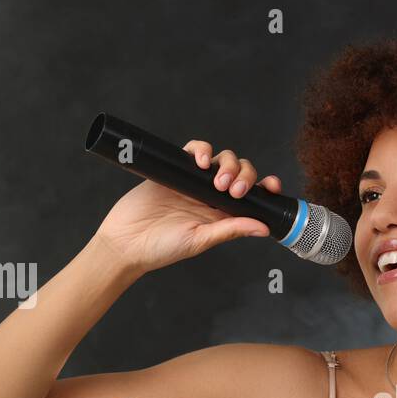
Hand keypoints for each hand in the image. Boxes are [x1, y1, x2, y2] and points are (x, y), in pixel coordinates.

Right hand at [94, 140, 283, 273]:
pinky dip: (201, 149)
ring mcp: (194, 181)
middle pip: (239, 172)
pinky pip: (193, 150)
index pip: (251, 195)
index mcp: (222, 214)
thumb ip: (230, 230)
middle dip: (244, 175)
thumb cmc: (161, 248)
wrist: (125, 241)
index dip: (264, 187)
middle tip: (233, 190)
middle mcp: (211, 196)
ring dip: (227, 163)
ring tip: (217, 181)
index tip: (271, 186)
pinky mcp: (175, 169)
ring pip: (221, 159)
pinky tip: (201, 160)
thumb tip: (263, 228)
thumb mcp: (200, 240)